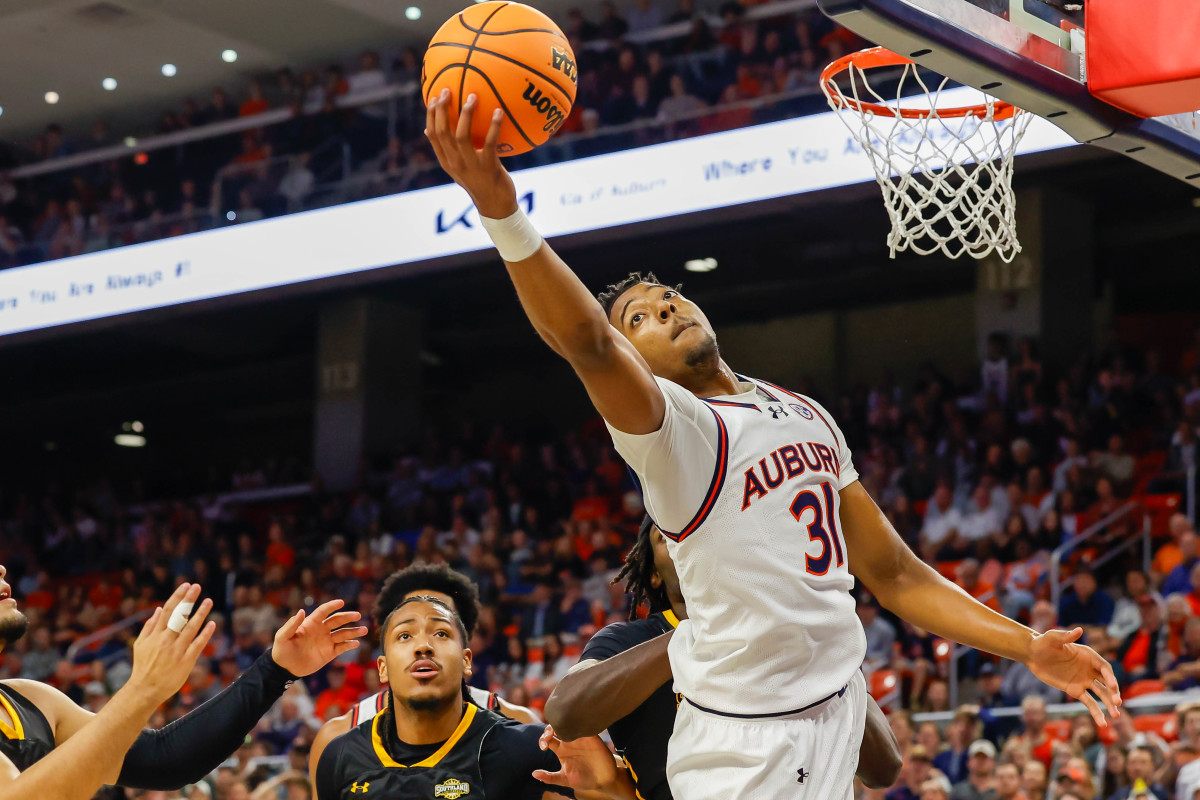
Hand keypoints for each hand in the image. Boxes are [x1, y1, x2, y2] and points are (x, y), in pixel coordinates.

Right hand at [128, 583, 215, 705]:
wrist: (145, 690)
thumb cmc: (143, 666)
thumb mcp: (140, 645)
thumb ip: (149, 627)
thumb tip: (158, 609)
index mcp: (155, 635)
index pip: (167, 611)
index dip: (177, 597)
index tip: (186, 585)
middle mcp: (165, 640)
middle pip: (178, 616)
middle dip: (188, 600)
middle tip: (197, 586)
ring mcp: (176, 650)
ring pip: (190, 628)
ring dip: (200, 613)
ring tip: (209, 600)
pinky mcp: (186, 661)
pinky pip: (198, 644)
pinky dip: (205, 634)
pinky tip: (212, 623)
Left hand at [270, 599, 366, 676]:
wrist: (285, 668)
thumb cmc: (282, 650)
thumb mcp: (283, 636)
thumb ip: (292, 624)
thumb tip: (302, 611)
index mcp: (311, 623)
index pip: (324, 612)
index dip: (332, 606)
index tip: (341, 602)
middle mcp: (321, 630)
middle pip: (337, 621)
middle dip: (348, 617)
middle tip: (358, 615)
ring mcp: (326, 642)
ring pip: (343, 634)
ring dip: (353, 631)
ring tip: (364, 630)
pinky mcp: (329, 653)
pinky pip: (342, 648)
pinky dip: (349, 645)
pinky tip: (356, 643)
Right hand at [425, 89, 517, 218]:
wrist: (496, 205)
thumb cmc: (479, 182)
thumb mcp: (458, 168)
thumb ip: (445, 150)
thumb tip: (427, 129)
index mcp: (447, 161)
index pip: (433, 135)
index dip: (431, 115)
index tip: (433, 97)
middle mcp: (455, 163)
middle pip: (443, 132)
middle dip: (442, 109)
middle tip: (447, 91)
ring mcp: (471, 165)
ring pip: (461, 136)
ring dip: (466, 114)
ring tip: (473, 97)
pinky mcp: (489, 167)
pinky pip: (490, 142)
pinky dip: (494, 126)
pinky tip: (499, 112)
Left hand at [533, 726, 620, 793]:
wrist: (603, 780)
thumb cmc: (584, 780)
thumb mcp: (565, 780)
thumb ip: (550, 777)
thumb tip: (534, 774)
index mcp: (561, 750)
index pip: (548, 738)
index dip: (543, 739)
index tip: (544, 747)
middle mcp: (569, 742)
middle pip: (556, 727)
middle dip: (550, 728)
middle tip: (549, 735)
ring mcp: (580, 738)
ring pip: (569, 723)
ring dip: (563, 722)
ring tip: (560, 729)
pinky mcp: (592, 737)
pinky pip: (585, 725)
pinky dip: (579, 723)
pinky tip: (575, 726)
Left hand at [1026, 626, 1121, 725]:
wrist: (1032, 654)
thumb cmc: (1043, 643)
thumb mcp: (1052, 638)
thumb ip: (1065, 636)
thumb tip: (1079, 629)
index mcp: (1088, 656)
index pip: (1104, 668)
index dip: (1110, 676)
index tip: (1112, 686)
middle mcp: (1090, 669)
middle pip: (1106, 682)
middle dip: (1113, 692)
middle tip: (1117, 703)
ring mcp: (1084, 680)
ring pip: (1101, 694)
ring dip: (1109, 704)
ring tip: (1116, 716)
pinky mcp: (1076, 690)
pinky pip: (1089, 702)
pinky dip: (1096, 712)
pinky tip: (1102, 723)